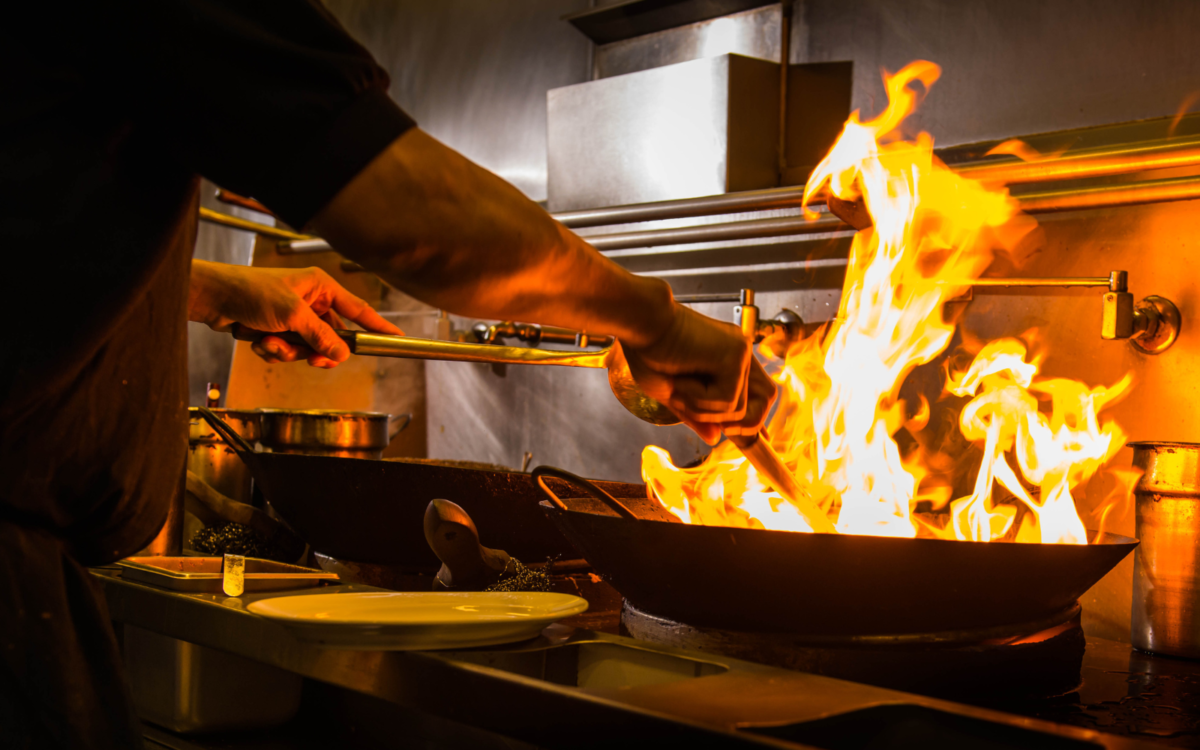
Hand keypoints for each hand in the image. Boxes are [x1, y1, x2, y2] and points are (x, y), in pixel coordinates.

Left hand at [189, 260, 401, 367]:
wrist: (213, 298)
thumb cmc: (250, 291)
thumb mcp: (291, 314)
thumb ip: (320, 336)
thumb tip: (343, 353)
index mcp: (320, 286)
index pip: (358, 310)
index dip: (378, 325)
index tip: (397, 338)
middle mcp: (310, 301)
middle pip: (333, 337)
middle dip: (317, 350)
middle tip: (313, 359)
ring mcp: (294, 318)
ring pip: (308, 349)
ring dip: (289, 351)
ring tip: (270, 341)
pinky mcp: (278, 330)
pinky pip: (289, 351)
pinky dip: (274, 351)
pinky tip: (259, 340)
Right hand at [622, 304, 776, 444]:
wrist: (639, 324)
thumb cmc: (648, 352)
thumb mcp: (671, 393)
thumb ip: (695, 415)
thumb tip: (714, 439)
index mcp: (728, 358)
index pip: (758, 392)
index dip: (756, 418)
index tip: (756, 438)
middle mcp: (740, 353)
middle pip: (766, 399)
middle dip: (743, 424)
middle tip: (711, 424)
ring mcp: (740, 353)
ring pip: (740, 410)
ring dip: (703, 410)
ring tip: (678, 388)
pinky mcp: (736, 356)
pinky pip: (727, 403)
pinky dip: (698, 400)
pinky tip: (680, 378)